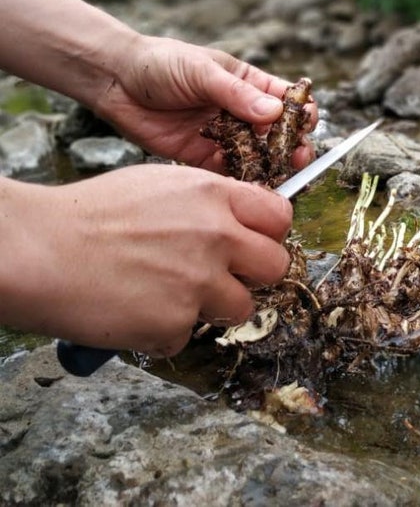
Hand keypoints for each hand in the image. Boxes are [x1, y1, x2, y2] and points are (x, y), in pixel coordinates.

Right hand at [0, 165, 292, 356]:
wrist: (40, 250)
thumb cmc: (90, 215)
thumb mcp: (162, 184)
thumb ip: (210, 201)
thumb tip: (241, 218)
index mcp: (214, 196)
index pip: (280, 216)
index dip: (269, 232)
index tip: (256, 241)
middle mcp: (217, 237)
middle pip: (276, 265)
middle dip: (255, 274)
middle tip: (225, 275)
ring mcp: (199, 283)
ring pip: (241, 307)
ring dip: (214, 306)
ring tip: (170, 293)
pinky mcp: (175, 324)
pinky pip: (188, 334)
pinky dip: (166, 330)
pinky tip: (137, 309)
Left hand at [94, 35, 316, 171]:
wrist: (116, 80)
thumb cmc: (162, 63)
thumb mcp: (202, 72)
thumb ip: (237, 94)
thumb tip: (274, 114)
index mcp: (248, 83)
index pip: (286, 99)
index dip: (301, 112)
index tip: (307, 124)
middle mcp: (241, 111)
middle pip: (277, 133)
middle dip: (291, 146)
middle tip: (297, 158)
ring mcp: (224, 135)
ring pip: (257, 155)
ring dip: (269, 166)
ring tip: (277, 176)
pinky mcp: (202, 156)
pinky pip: (228, 172)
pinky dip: (241, 180)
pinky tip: (247, 185)